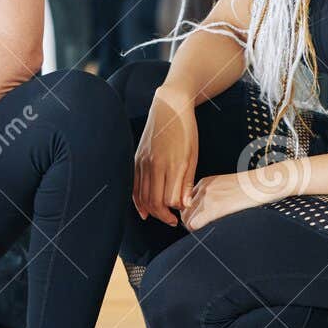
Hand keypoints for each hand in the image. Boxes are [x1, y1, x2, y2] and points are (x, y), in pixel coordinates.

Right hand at [133, 86, 197, 225]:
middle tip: (172, 221)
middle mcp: (154, 165)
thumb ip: (187, 181)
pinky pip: (134, 185)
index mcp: (172, 164)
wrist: (170, 105)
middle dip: (163, 216)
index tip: (182, 214)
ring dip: (152, 211)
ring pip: (143, 196)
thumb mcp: (193, 155)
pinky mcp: (136, 158)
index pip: (170, 200)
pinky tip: (143, 211)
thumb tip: (185, 205)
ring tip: (162, 216)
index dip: (176, 211)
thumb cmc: (186, 130)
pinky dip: (137, 201)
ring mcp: (143, 161)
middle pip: (154, 202)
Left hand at [180, 171, 265, 231]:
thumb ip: (213, 196)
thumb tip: (206, 214)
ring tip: (205, 234)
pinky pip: (195, 224)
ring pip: (187, 220)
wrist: (261, 184)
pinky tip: (207, 234)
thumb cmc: (249, 188)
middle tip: (200, 231)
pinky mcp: (215, 208)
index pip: (186, 203)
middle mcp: (202, 188)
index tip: (198, 223)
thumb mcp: (225, 186)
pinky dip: (197, 232)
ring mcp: (207, 197)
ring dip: (193, 229)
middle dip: (190, 223)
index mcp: (205, 183)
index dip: (190, 215)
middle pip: (184, 212)